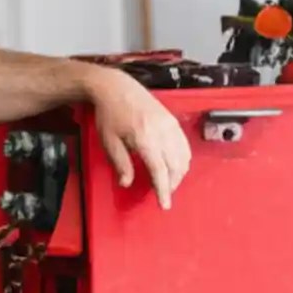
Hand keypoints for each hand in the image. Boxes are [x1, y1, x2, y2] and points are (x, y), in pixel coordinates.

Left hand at [86, 67, 191, 209]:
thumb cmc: (108, 114)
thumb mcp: (108, 140)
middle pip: (176, 167)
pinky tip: (174, 165)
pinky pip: (184, 145)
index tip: (164, 205)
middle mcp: (162, 133)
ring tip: (167, 182)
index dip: (164, 190)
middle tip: (162, 194)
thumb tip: (126, 183)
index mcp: (145, 139)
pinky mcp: (173, 121)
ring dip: (179, 173)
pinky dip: (183, 159)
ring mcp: (170, 126)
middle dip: (172, 184)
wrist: (115, 87)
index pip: (160, 171)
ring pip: (184, 157)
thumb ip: (120, 163)